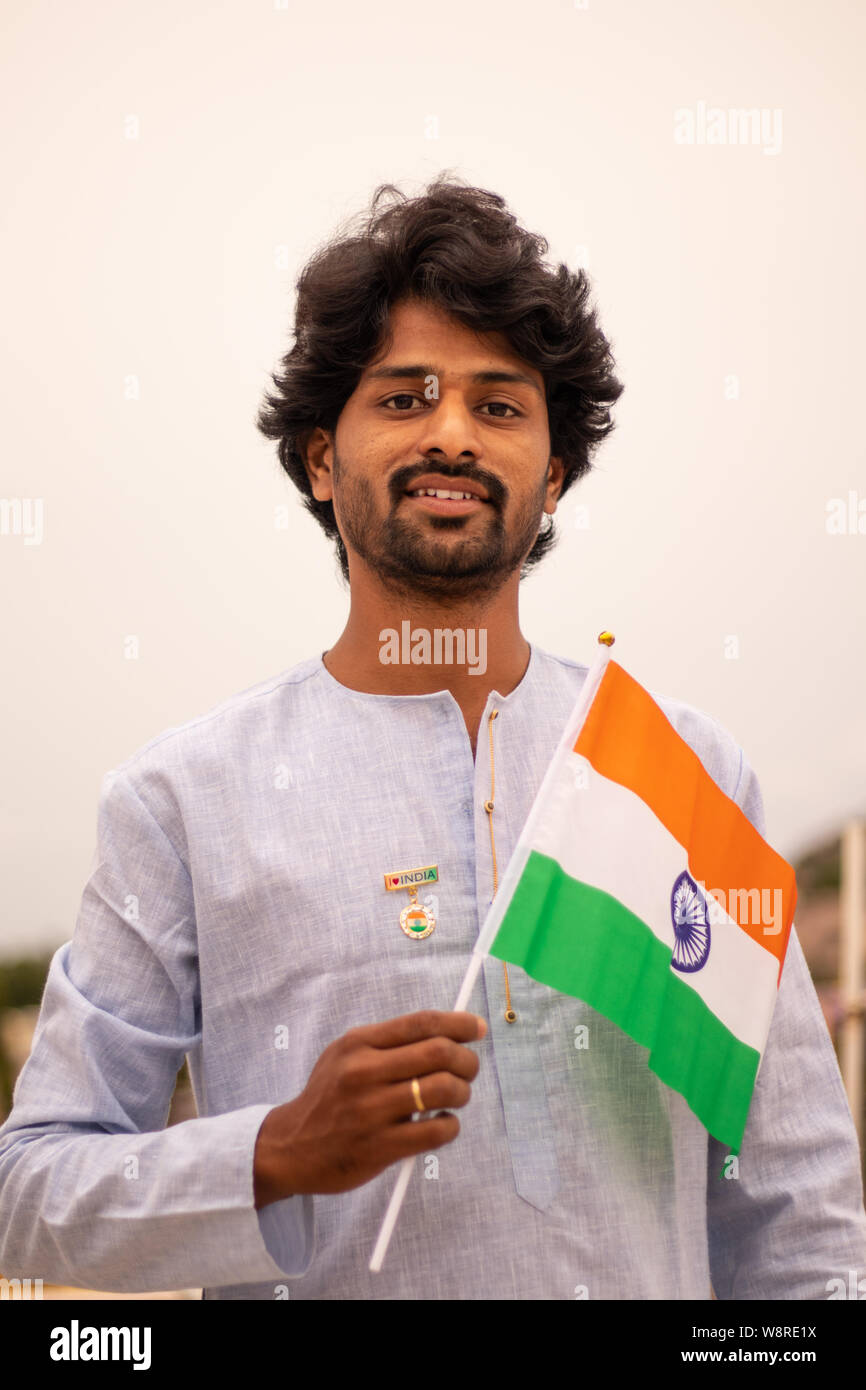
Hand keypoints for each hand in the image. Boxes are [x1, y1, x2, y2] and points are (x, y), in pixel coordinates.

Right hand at [253, 1009, 486, 1206]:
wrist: (291, 1146)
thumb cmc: (330, 1097)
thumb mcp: (346, 1055)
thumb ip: (389, 1043)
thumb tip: (448, 1033)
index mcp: (359, 1043)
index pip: (421, 1023)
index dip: (458, 1023)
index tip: (478, 1028)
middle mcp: (364, 1072)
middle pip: (439, 1052)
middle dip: (467, 1060)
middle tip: (469, 1069)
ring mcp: (371, 1111)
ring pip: (443, 1089)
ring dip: (462, 1092)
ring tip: (456, 1097)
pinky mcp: (380, 1147)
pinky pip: (436, 1131)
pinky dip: (450, 1126)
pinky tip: (441, 1124)